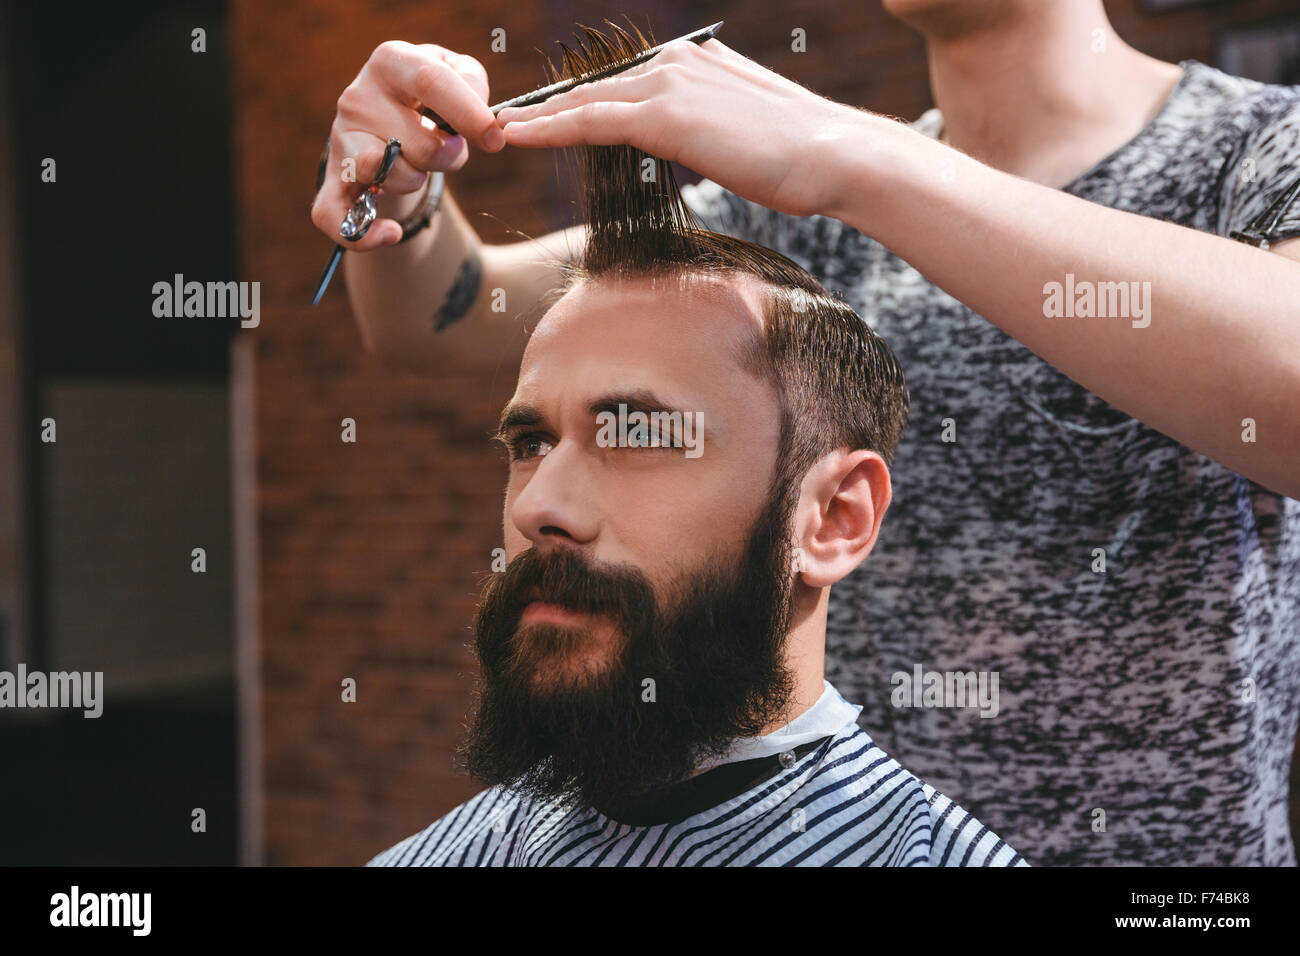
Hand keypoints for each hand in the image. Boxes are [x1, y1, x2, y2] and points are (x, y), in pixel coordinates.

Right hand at [311, 41, 504, 249]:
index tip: (495, 140)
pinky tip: (391, 233)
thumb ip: (474, 82)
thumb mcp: (457, 74)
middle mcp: (358, 97)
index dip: (469, 114)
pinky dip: (364, 233)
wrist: (390, 117)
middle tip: (450, 149)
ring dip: (417, 182)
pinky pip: (334, 216)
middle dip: (449, 157)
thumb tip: (483, 121)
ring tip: (419, 166)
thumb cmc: (432, 96)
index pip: (430, 82)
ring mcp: (341, 140)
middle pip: (419, 143)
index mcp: (391, 62)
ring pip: (387, 176)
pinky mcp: (332, 179)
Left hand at [495, 38, 865, 218]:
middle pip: (598, 87)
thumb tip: (694, 147)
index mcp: (697, 63)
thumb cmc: (802, 159)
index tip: (547, 120)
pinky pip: (591, 122)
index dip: (582, 104)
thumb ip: (710, 129)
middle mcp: (678, 62)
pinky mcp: (664, 116)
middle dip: (548, 108)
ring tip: (497, 131)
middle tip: (506, 123)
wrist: (834, 157)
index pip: (626, 84)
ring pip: (586, 102)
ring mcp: (669, 84)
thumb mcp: (747, 135)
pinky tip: (517, 137)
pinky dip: (549, 130)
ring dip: (537, 118)